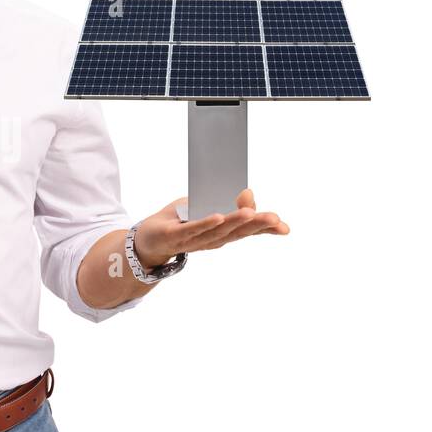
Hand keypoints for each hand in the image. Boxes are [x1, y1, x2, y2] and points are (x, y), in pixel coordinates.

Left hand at [131, 188, 288, 267]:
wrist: (147, 240)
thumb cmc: (180, 222)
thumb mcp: (206, 207)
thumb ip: (226, 201)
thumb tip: (246, 192)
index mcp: (222, 234)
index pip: (247, 231)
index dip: (266, 230)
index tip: (284, 227)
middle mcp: (212, 240)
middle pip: (237, 232)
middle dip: (257, 225)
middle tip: (275, 219)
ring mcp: (194, 239)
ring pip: (218, 231)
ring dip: (234, 222)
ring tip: (250, 213)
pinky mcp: (176, 236)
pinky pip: (193, 229)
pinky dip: (206, 223)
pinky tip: (218, 217)